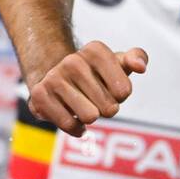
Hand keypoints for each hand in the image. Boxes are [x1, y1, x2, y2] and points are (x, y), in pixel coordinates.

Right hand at [29, 42, 147, 136]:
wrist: (54, 78)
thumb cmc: (94, 74)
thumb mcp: (117, 64)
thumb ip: (137, 58)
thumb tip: (140, 67)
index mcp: (95, 51)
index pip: (124, 91)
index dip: (120, 95)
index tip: (111, 87)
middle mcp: (73, 61)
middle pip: (109, 107)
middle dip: (106, 109)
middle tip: (95, 98)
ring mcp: (54, 77)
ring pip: (89, 116)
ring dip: (90, 117)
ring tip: (82, 105)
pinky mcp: (40, 95)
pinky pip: (70, 125)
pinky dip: (75, 127)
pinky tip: (72, 115)